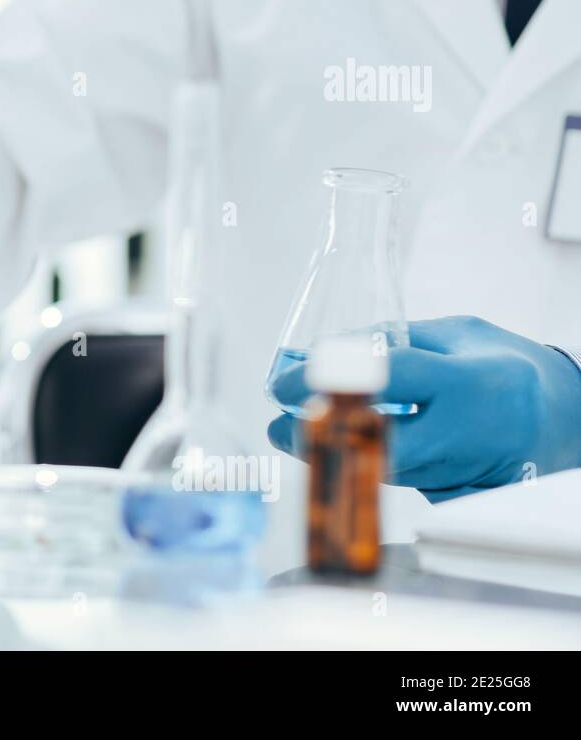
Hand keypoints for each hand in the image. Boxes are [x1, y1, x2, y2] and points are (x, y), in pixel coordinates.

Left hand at [268, 317, 580, 501]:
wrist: (570, 418)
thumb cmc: (509, 368)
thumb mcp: (457, 334)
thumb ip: (391, 341)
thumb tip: (322, 355)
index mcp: (468, 382)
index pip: (385, 380)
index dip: (324, 380)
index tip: (282, 383)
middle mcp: (468, 433)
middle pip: (376, 446)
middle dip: (317, 439)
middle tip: (279, 426)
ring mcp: (467, 472)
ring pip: (383, 471)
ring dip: (334, 452)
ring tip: (299, 430)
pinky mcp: (461, 497)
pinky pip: (401, 483)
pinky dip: (370, 464)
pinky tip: (352, 447)